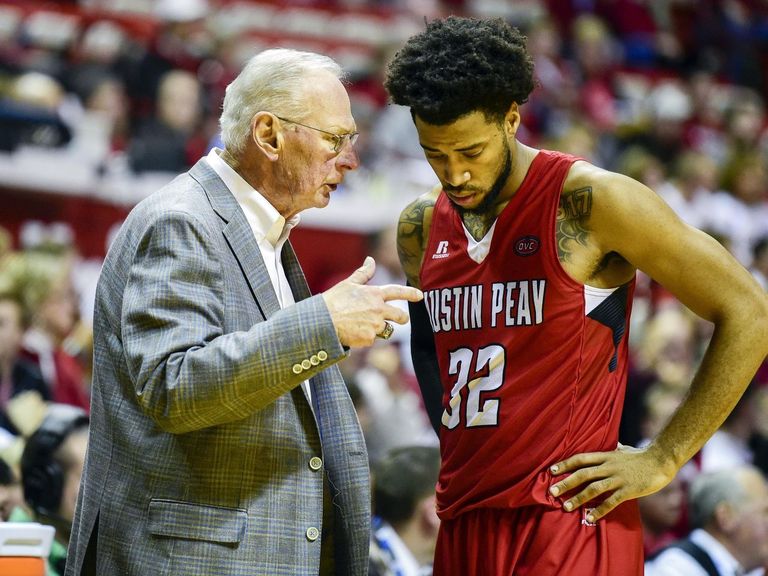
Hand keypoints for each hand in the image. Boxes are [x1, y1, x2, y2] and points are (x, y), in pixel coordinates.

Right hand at [322, 257, 422, 347]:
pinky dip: (366, 338)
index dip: (411, 293)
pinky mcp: (370, 338)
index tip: (420, 295)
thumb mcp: (348, 284)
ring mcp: (376, 325)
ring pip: (387, 330)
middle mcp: (379, 309)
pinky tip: (354, 332)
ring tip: (362, 325)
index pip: (398, 291)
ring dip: (379, 329)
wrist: (323, 322)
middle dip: (402, 318)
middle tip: (399, 319)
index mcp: (375, 294)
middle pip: (401, 317)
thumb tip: (370, 260)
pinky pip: (373, 339)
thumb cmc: (334, 300)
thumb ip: (363, 273)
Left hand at [548, 443, 676, 522]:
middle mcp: (608, 466)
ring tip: (566, 507)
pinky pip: (611, 501)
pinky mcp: (628, 490)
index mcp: (606, 456)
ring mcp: (618, 478)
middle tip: (551, 492)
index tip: (551, 470)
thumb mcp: (623, 449)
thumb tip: (610, 446)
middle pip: (582, 474)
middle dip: (566, 483)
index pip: (580, 459)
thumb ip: (613, 450)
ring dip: (578, 498)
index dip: (565, 464)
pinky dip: (599, 510)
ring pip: (593, 488)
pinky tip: (590, 517)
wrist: (661, 460)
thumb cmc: (641, 456)